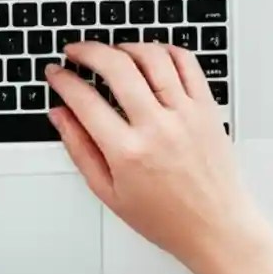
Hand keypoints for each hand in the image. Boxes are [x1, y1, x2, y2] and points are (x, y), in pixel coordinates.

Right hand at [45, 43, 272, 273]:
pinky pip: (187, 63)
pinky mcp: (207, 108)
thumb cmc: (166, 218)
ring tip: (113, 52)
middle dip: (88, 50)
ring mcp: (186, 114)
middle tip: (76, 51)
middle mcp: (157, 127)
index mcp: (128, 152)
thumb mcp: (109, 193)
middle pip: (116, 66)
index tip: (55, 73)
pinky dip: (166, 50)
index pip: (84, 100)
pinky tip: (151, 55)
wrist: (216, 227)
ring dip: (126, 46)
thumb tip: (59, 115)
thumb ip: (80, 149)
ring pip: (152, 57)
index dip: (63, 80)